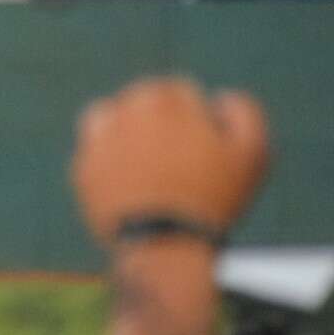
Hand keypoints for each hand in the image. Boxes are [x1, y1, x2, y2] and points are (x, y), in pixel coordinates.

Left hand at [71, 78, 268, 246]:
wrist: (166, 243)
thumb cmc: (215, 197)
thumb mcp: (253, 152)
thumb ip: (244, 111)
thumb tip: (218, 97)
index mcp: (166, 99)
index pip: (179, 90)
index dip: (194, 114)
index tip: (201, 139)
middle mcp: (125, 111)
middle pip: (143, 101)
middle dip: (159, 119)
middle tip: (175, 154)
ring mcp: (98, 139)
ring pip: (111, 117)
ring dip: (125, 128)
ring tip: (148, 159)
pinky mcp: (82, 167)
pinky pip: (94, 153)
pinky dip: (107, 159)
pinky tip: (128, 179)